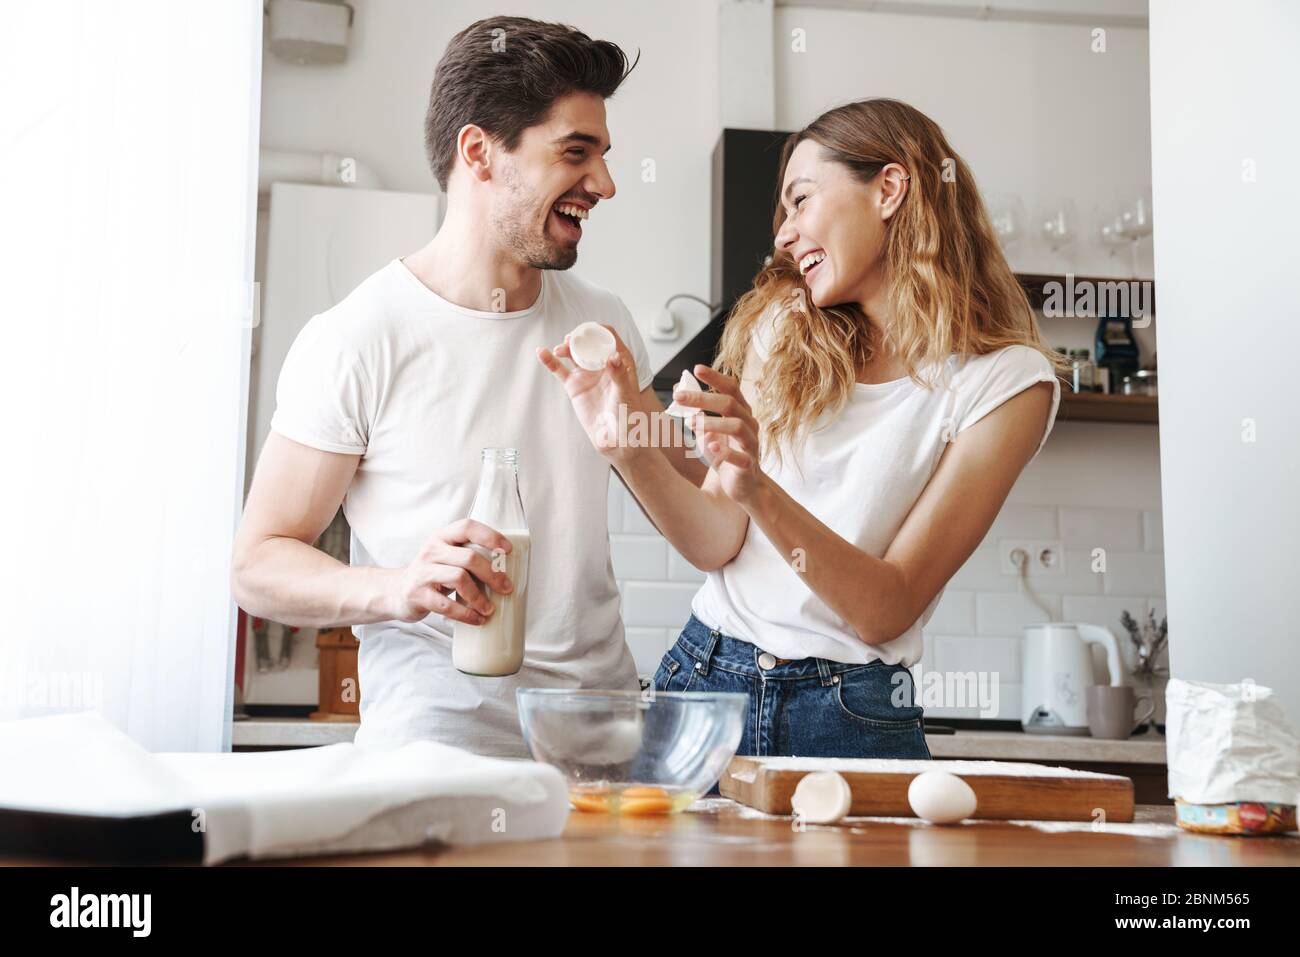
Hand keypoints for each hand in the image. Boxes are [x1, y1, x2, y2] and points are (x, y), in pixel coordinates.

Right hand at [388, 519, 514, 624]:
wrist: (396, 592)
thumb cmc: (433, 574)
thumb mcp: (447, 558)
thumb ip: (469, 557)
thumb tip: (508, 571)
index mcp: (442, 536)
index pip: (467, 527)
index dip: (490, 536)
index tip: (508, 551)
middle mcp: (431, 550)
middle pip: (469, 558)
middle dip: (493, 574)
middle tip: (507, 588)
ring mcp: (422, 571)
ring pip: (459, 578)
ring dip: (479, 597)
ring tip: (490, 609)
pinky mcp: (417, 594)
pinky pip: (446, 605)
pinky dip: (466, 614)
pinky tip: (477, 619)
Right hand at [536, 326, 643, 455]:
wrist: (617, 439)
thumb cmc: (628, 417)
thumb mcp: (626, 394)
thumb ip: (619, 375)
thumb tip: (613, 357)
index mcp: (620, 361)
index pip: (608, 337)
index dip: (597, 330)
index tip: (586, 331)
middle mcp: (602, 364)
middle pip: (587, 342)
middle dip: (578, 338)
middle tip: (571, 341)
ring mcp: (587, 374)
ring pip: (573, 354)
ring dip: (565, 347)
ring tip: (560, 350)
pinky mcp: (575, 386)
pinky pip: (560, 371)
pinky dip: (550, 361)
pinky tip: (542, 353)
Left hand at [673, 364, 766, 504]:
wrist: (742, 485)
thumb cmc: (724, 453)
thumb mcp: (706, 430)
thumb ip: (694, 411)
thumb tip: (677, 389)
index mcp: (740, 412)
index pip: (731, 388)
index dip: (715, 377)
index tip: (697, 369)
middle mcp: (749, 424)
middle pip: (730, 404)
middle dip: (703, 398)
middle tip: (679, 397)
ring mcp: (751, 444)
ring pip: (737, 426)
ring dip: (713, 423)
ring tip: (691, 423)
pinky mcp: (748, 465)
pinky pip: (740, 457)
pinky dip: (725, 451)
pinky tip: (710, 447)